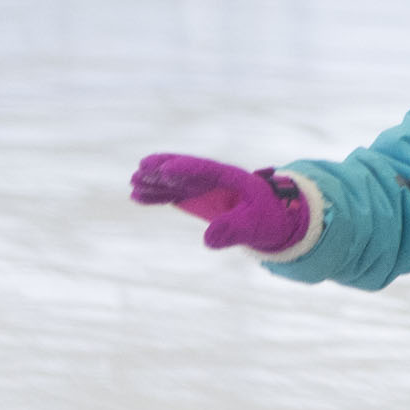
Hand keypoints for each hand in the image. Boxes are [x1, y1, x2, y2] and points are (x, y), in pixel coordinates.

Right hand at [129, 153, 311, 253]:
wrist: (276, 220)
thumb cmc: (270, 219)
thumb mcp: (255, 226)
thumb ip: (233, 230)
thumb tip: (208, 241)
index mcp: (234, 178)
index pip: (207, 170)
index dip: (187, 169)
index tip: (167, 169)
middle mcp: (215, 179)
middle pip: (185, 171)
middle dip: (163, 169)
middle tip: (141, 169)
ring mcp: (205, 188)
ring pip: (175, 182)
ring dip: (155, 182)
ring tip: (133, 184)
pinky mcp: (197, 198)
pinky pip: (173, 194)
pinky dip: (156, 195)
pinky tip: (137, 196)